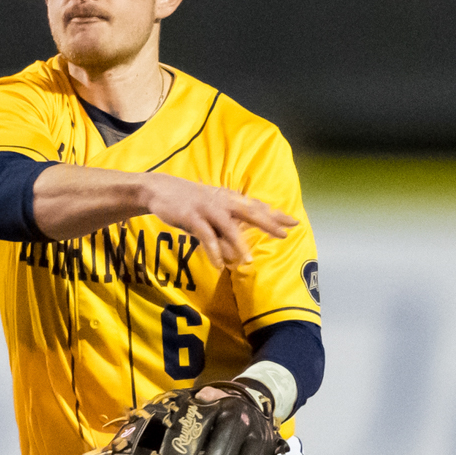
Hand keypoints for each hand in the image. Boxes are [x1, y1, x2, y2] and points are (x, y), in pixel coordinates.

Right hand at [137, 173, 296, 267]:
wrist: (161, 189)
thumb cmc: (190, 200)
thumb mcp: (213, 205)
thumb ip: (229, 219)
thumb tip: (242, 236)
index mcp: (229, 199)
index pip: (257, 206)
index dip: (275, 214)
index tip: (294, 222)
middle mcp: (222, 202)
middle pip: (250, 213)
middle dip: (268, 223)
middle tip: (283, 235)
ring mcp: (207, 209)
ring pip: (228, 227)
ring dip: (238, 245)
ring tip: (248, 261)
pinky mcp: (192, 217)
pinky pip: (205, 236)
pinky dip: (213, 251)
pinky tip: (219, 265)